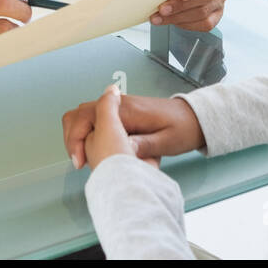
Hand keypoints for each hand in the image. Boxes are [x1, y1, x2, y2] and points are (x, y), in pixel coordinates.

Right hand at [62, 88, 205, 169]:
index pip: (88, 116)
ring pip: (84, 115)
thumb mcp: (167, 142)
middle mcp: (119, 105)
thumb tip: (122, 150)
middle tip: (79, 162)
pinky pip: (95, 120)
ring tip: (85, 159)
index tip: (80, 161)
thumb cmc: (183, 129)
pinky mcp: (120, 113)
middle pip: (80, 112)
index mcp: (127, 110)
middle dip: (73, 138)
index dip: (77, 138)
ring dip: (78, 135)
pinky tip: (95, 152)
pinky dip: (87, 134)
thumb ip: (144, 145)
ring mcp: (118, 107)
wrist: (194, 117)